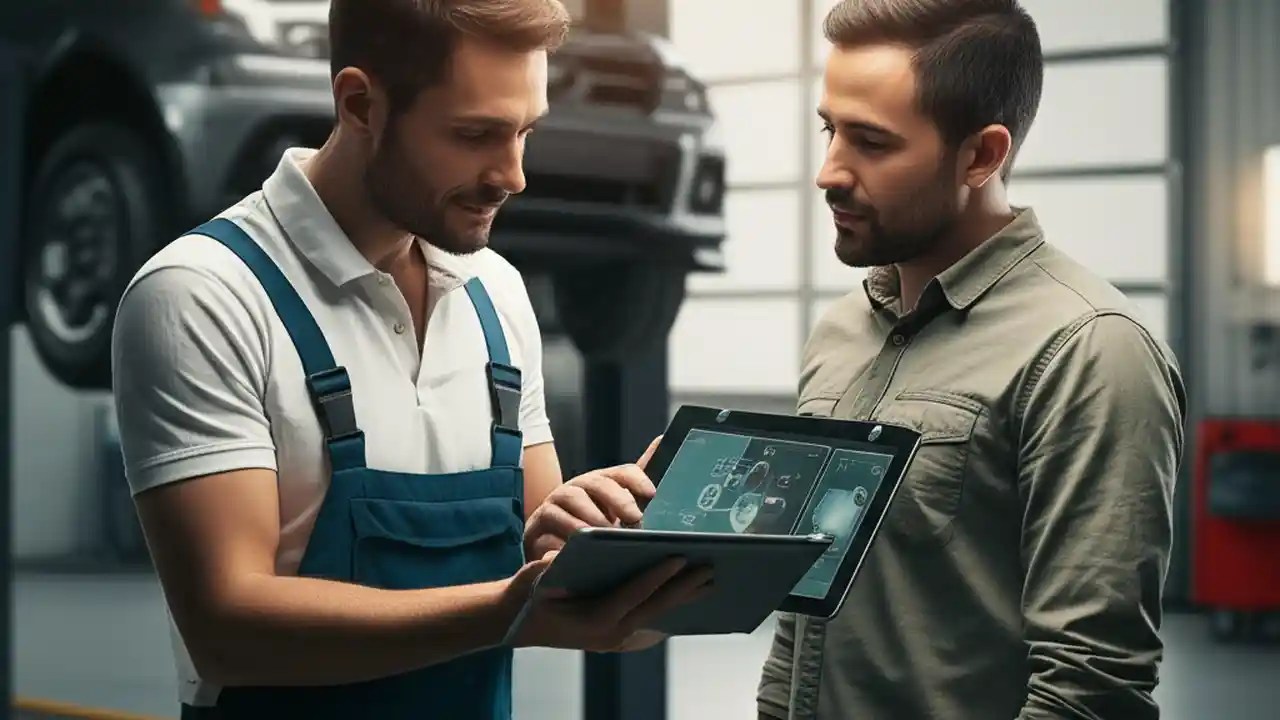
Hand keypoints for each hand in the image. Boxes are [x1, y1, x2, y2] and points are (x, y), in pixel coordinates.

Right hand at [501, 552, 709, 652]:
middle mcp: (610, 633)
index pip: (633, 593)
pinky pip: (650, 621)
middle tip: (709, 569)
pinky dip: (670, 607)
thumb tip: (555, 556)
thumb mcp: (531, 581)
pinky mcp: (618, 637)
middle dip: (684, 588)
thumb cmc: (527, 599)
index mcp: (593, 618)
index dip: (657, 575)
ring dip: (683, 599)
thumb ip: (542, 571)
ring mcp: (616, 638)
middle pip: (655, 607)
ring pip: (657, 615)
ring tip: (709, 583)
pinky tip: (687, 598)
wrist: (520, 625)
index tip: (679, 558)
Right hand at [524, 436, 662, 559]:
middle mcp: (581, 485)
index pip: (623, 472)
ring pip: (575, 497)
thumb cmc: (590, 525)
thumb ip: (637, 484)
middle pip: (600, 482)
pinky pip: (553, 516)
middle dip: (618, 498)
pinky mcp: (541, 517)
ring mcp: (559, 499)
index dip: (637, 479)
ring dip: (593, 515)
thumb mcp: (618, 511)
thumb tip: (661, 440)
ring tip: (607, 532)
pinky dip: (569, 528)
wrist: (552, 545)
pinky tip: (581, 541)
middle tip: (634, 517)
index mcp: (604, 483)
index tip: (651, 493)